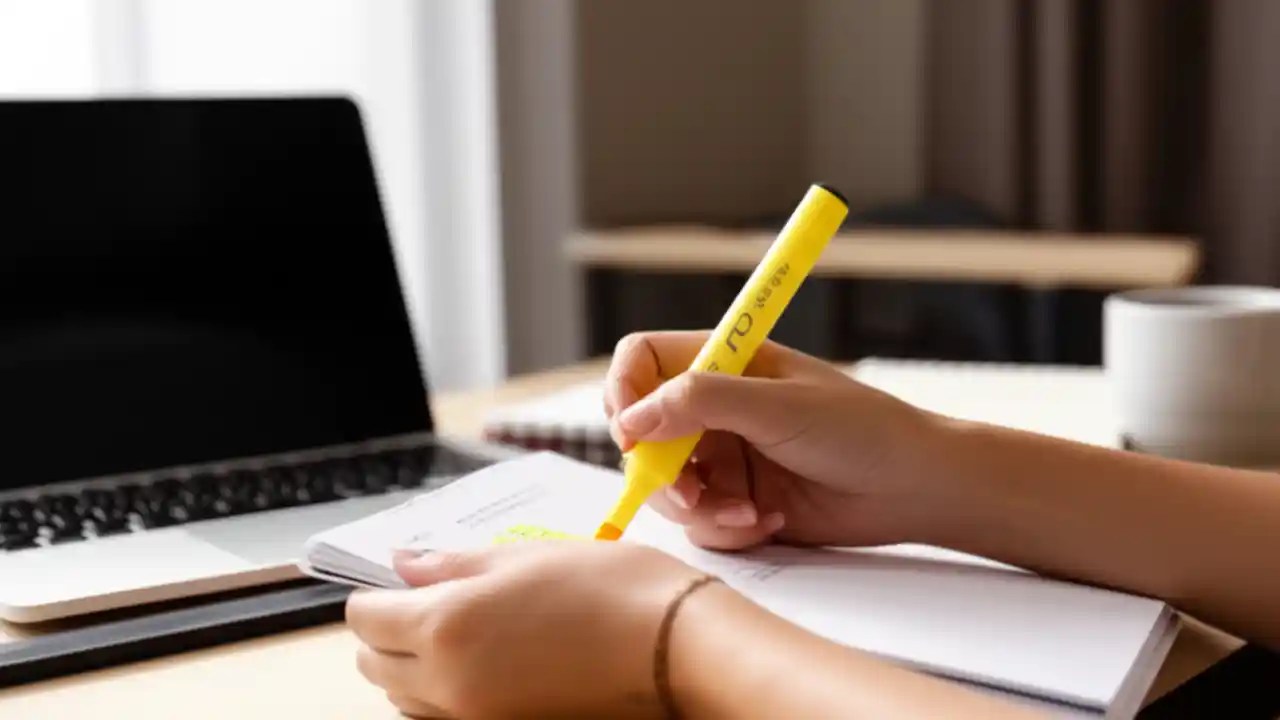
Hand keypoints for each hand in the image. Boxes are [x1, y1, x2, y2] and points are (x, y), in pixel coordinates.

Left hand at [346, 541, 710, 718]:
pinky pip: (442, 718)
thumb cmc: (610, 589)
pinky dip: (441, 695)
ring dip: (408, 667)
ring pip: (403, 699)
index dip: (374, 593)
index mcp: (445, 625)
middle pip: (373, 664)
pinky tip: (479, 665)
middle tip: (423, 601)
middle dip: (384, 632)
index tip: (396, 581)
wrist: (675, 647)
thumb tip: (403, 564)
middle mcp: (448, 682)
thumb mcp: (524, 556)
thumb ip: (452, 564)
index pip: (364, 618)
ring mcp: (475, 717)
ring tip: (455, 633)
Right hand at [606, 331, 944, 548]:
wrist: (914, 489)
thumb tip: (630, 419)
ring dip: (700, 508)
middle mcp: (715, 407)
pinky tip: (770, 520)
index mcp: (723, 363)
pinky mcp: (737, 499)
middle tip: (690, 494)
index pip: (642, 361)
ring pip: (667, 487)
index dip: (624, 393)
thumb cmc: (862, 430)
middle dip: (660, 471)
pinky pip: (701, 522)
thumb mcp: (778, 406)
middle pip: (642, 435)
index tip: (630, 434)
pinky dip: (727, 528)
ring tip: (748, 514)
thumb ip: (701, 403)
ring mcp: (724, 455)